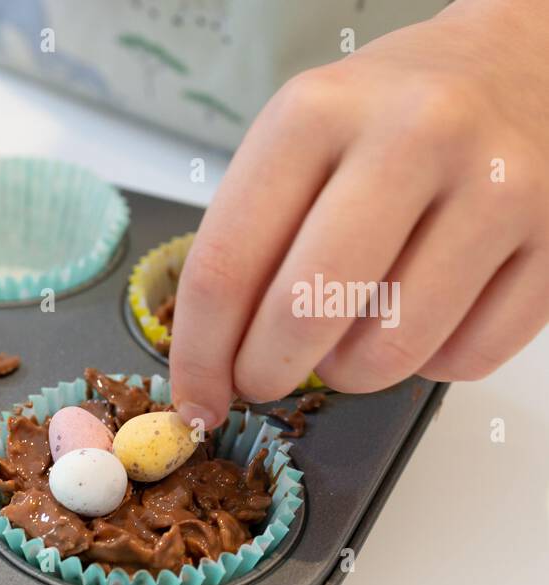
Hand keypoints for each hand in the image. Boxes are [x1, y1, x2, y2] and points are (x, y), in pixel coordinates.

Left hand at [170, 0, 548, 427]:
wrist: (526, 61)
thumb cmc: (392, 115)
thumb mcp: (300, 139)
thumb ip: (249, 240)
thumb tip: (210, 368)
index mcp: (318, 113)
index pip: (226, 267)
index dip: (199, 355)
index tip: (194, 397)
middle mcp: (412, 138)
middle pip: (304, 314)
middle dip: (265, 373)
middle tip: (261, 377)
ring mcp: (497, 187)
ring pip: (388, 352)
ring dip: (349, 372)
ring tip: (347, 335)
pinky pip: (466, 360)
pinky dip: (431, 362)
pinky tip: (424, 315)